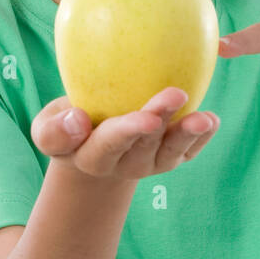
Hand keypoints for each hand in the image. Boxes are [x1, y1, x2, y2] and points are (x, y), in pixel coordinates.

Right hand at [31, 87, 220, 179]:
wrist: (93, 143)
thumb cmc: (69, 126)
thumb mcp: (47, 129)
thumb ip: (53, 130)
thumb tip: (77, 119)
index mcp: (94, 156)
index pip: (111, 143)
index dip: (129, 130)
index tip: (145, 117)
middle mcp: (127, 164)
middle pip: (146, 143)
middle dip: (161, 119)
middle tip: (176, 94)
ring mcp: (153, 162)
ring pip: (173, 151)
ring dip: (189, 133)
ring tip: (205, 118)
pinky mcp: (173, 157)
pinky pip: (190, 151)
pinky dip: (203, 137)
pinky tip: (213, 121)